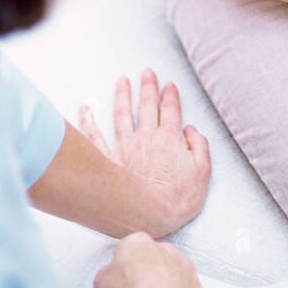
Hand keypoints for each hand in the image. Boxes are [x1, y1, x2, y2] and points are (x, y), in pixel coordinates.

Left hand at [78, 70, 209, 236]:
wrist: (147, 214)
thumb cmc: (177, 199)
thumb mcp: (202, 172)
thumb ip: (200, 146)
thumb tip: (192, 130)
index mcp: (171, 139)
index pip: (171, 111)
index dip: (171, 96)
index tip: (169, 84)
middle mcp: (147, 137)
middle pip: (148, 107)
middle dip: (148, 88)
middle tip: (147, 72)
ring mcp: (125, 147)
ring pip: (122, 114)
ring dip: (123, 96)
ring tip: (122, 81)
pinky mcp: (109, 159)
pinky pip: (95, 136)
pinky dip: (89, 121)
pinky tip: (85, 108)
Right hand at [93, 231, 205, 287]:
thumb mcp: (100, 282)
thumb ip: (106, 277)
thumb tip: (107, 282)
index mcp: (138, 242)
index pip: (128, 251)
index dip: (121, 271)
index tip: (116, 286)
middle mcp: (165, 249)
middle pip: (153, 260)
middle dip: (145, 276)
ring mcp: (185, 268)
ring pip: (174, 275)